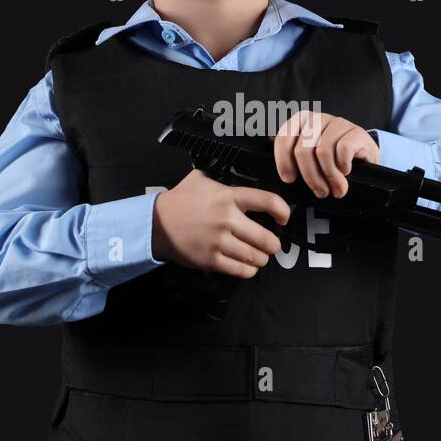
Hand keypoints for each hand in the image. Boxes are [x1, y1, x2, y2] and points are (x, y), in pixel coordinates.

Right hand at [152, 168, 291, 277]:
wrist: (156, 224)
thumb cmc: (179, 201)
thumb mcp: (200, 179)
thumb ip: (220, 177)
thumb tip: (235, 171)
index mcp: (228, 197)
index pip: (268, 201)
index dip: (283, 211)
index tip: (284, 218)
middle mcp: (227, 219)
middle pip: (267, 238)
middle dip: (273, 245)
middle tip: (271, 245)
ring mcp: (219, 241)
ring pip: (256, 257)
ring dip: (261, 258)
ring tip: (259, 256)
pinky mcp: (211, 260)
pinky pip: (241, 270)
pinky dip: (248, 269)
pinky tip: (247, 265)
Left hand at [272, 109, 379, 198]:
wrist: (364, 160)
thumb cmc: (332, 161)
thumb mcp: (309, 158)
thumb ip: (292, 158)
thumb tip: (282, 171)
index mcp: (301, 121)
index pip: (283, 138)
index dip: (284, 162)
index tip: (290, 179)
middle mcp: (318, 118)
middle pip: (303, 149)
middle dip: (310, 176)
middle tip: (319, 191)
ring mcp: (338, 122)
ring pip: (323, 152)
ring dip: (329, 176)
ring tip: (334, 188)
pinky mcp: (357, 131)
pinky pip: (343, 150)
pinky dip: (343, 166)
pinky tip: (346, 172)